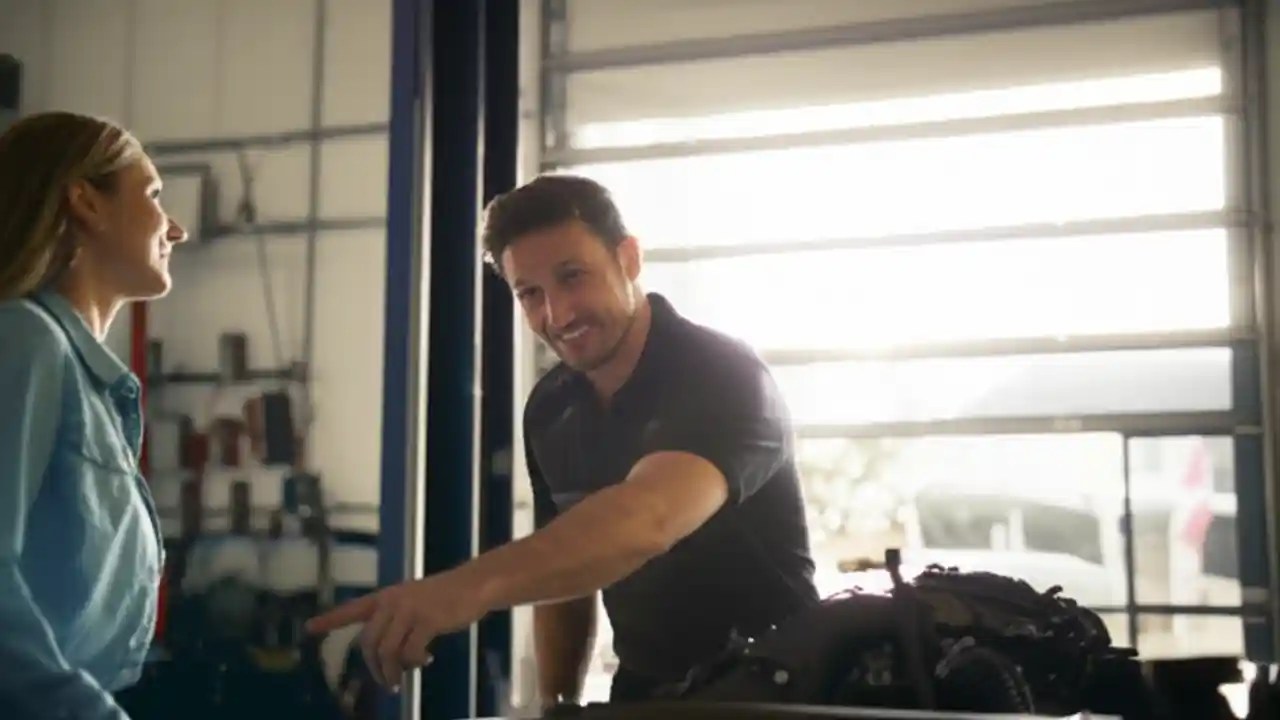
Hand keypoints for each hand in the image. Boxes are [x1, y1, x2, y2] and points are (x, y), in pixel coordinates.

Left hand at [305, 571, 490, 690]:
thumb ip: (397, 621)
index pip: (352, 609)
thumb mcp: (414, 601)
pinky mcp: (427, 620)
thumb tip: (388, 657)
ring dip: (392, 671)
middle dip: (375, 668)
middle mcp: (392, 601)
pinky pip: (410, 651)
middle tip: (387, 682)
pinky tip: (425, 660)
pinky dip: (415, 662)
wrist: (474, 584)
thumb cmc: (445, 595)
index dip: (330, 619)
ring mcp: (409, 610)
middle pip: (369, 642)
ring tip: (402, 679)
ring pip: (387, 651)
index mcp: (386, 596)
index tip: (309, 628)